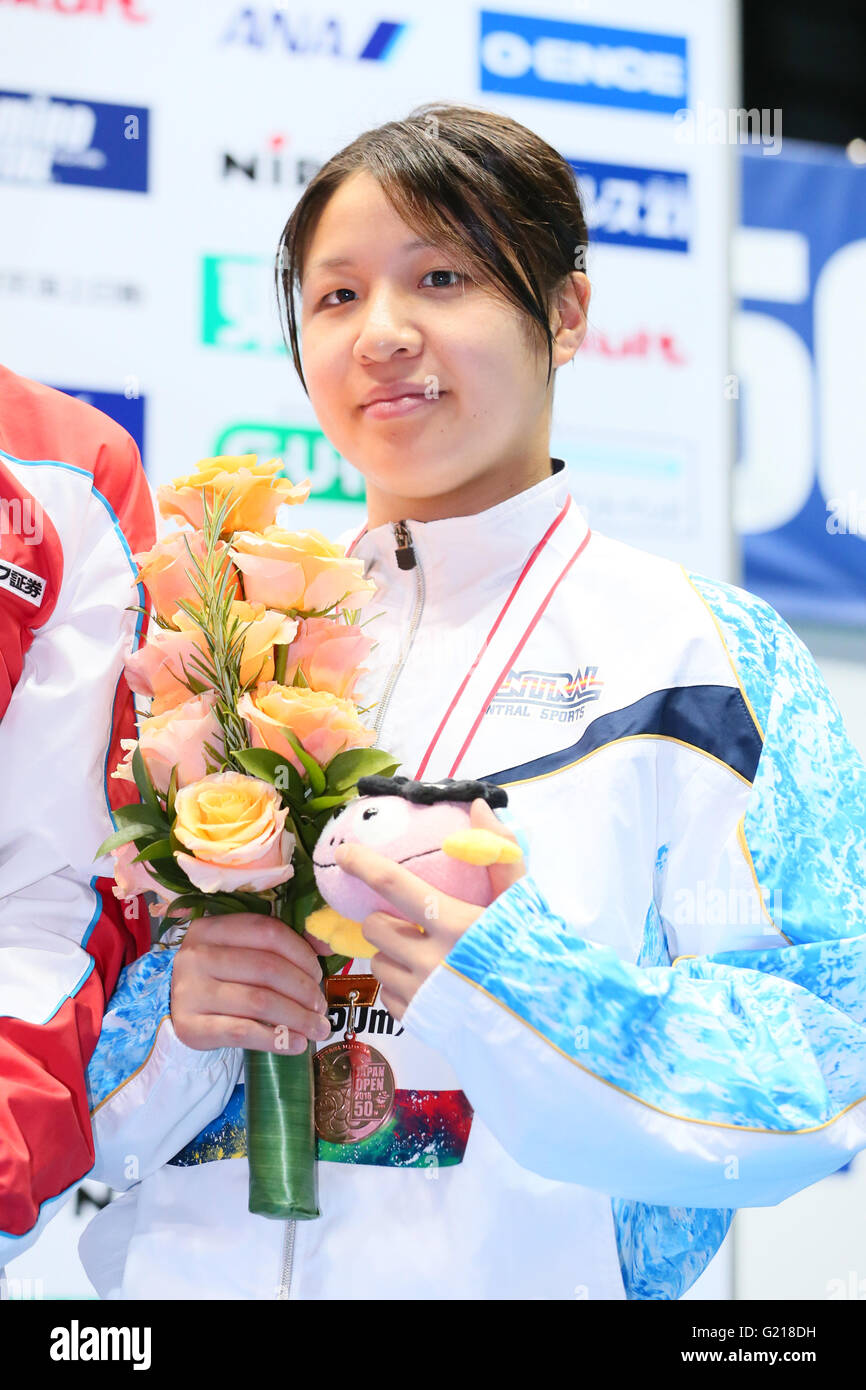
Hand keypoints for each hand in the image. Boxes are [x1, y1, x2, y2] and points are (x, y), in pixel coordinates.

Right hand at [171, 912, 332, 1053]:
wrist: (180, 1012)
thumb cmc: (221, 979)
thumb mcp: (241, 953)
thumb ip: (278, 945)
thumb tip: (325, 946)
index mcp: (212, 928)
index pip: (268, 932)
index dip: (302, 954)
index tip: (318, 975)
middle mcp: (197, 955)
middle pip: (267, 968)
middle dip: (304, 990)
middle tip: (321, 1007)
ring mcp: (190, 991)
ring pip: (259, 1001)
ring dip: (298, 1018)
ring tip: (317, 1028)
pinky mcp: (190, 1026)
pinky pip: (242, 1032)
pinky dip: (276, 1039)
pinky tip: (296, 1045)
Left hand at [305, 799, 525, 1019]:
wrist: (542, 1021)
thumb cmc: (531, 954)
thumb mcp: (521, 901)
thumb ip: (500, 853)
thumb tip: (478, 807)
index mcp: (453, 923)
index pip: (394, 886)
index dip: (364, 865)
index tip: (343, 854)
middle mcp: (430, 959)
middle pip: (375, 927)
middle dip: (385, 920)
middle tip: (411, 922)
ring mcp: (420, 993)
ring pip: (377, 961)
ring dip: (392, 954)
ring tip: (424, 955)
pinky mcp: (415, 1020)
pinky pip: (387, 993)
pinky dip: (400, 984)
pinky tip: (428, 983)